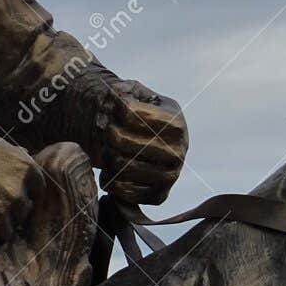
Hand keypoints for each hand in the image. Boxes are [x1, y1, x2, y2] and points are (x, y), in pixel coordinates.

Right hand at [0, 131, 41, 243]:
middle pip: (24, 210)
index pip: (37, 189)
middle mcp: (19, 193)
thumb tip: (25, 154)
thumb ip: (14, 153)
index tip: (15, 195)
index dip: (26, 192)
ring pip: (10, 229)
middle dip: (14, 211)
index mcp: (26, 171)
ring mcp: (3, 213)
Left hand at [96, 79, 187, 205]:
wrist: (156, 143)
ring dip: (106, 156)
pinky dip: (111, 180)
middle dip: (107, 133)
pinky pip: (123, 191)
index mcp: (176, 123)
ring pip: (119, 165)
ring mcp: (171, 175)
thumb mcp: (139, 95)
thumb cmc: (143, 116)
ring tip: (109, 149)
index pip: (128, 112)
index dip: (113, 109)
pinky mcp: (160, 195)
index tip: (115, 111)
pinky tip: (113, 170)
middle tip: (107, 131)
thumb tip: (116, 97)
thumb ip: (125, 91)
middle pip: (119, 139)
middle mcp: (179, 150)